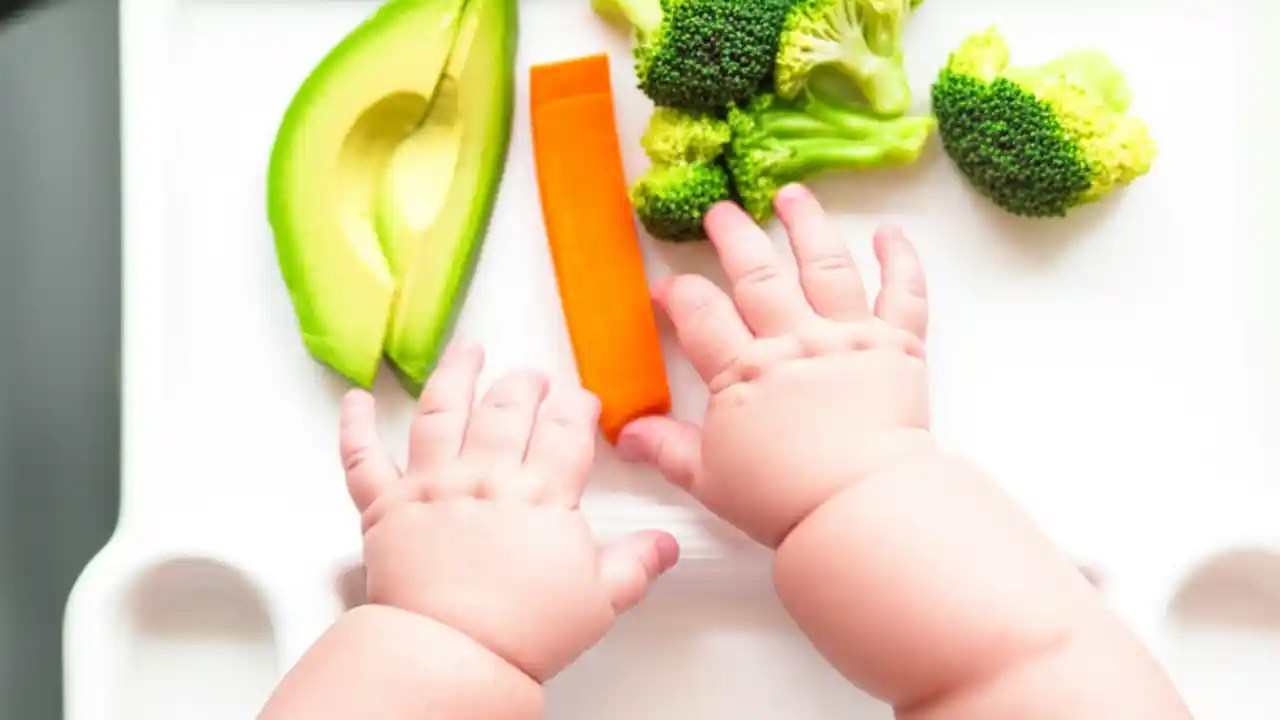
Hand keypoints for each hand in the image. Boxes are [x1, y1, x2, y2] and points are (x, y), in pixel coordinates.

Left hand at [339, 344, 678, 680]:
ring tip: (466, 352)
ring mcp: (432, 484)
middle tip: (532, 376)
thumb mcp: (600, 600)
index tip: (582, 401)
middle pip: (507, 408)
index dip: (577, 407)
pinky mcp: (384, 506)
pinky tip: (357, 399)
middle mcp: (486, 475)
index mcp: (541, 493)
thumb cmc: (525, 630)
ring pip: (441, 411)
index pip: (565, 429)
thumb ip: (635, 564)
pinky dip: (355, 426)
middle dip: (524, 384)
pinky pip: (363, 458)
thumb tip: (665, 545)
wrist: (454, 654)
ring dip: (454, 375)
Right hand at [618, 184, 934, 546]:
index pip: (700, 313)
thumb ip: (667, 448)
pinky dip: (899, 259)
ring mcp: (847, 336)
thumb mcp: (708, 478)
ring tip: (791, 195)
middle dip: (734, 236)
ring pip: (825, 264)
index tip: (665, 288)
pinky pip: (902, 292)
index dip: (677, 294)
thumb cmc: (783, 499)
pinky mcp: (898, 345)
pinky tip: (889, 234)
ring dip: (806, 225)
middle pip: (757, 273)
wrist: (861, 510)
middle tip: (721, 211)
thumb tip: (624, 433)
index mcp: (742, 371)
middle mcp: (793, 340)